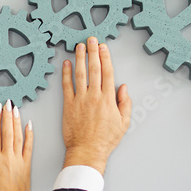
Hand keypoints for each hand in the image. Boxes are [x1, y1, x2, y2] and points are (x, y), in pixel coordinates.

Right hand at [0, 100, 34, 190]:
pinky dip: (30, 134)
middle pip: (7, 131)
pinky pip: (29, 145)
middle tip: (7, 103)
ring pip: (18, 135)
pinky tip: (29, 124)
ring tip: (16, 109)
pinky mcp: (27, 163)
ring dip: (17, 120)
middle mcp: (7, 156)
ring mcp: (18, 158)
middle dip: (7, 115)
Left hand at [61, 36, 131, 173]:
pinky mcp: (68, 105)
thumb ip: (125, 103)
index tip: (103, 47)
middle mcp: (94, 96)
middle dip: (93, 52)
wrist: (87, 151)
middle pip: (94, 69)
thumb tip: (123, 87)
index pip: (108, 72)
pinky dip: (65, 73)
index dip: (105, 57)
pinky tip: (66, 64)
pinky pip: (66, 86)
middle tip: (91, 39)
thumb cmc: (105, 139)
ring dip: (79, 58)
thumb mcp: (124, 123)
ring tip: (79, 46)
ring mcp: (80, 99)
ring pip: (80, 73)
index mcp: (108, 99)